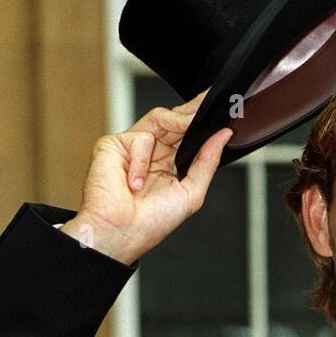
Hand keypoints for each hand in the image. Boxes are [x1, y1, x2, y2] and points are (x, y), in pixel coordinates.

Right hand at [60, 90, 232, 263]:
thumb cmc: (150, 223)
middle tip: (208, 103)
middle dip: (193, 111)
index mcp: (169, 165)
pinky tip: (135, 182)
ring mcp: (133, 148)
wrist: (120, 232)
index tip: (219, 109)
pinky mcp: (113, 144)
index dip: (201, 121)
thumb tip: (222, 137)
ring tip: (186, 127)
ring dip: (177, 121)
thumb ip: (207, 162)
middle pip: (174, 121)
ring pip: (159, 118)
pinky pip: (139, 137)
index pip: (187, 136)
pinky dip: (141, 160)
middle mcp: (152, 154)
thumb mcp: (191, 192)